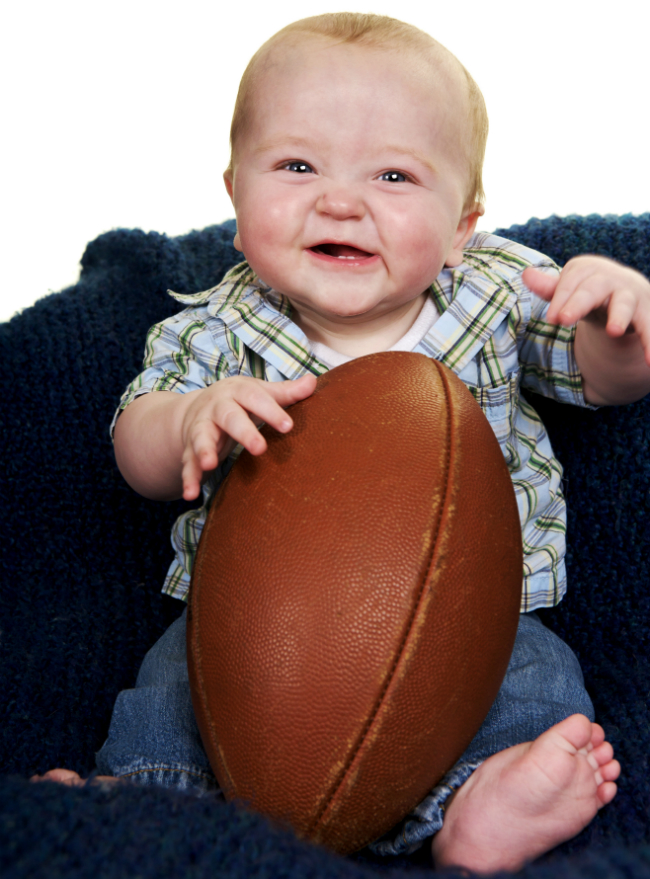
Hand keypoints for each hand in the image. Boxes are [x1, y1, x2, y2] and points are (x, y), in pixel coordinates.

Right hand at [180, 373, 316, 500]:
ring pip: (201, 438)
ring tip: (209, 465)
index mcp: (237, 391)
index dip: (271, 410)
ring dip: (204, 451)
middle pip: (229, 417)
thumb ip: (285, 392)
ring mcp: (201, 427)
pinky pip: (188, 463)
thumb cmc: (239, 400)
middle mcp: (216, 407)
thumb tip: (313, 381)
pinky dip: (189, 478)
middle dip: (242, 431)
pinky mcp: (190, 448)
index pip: (255, 398)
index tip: (288, 426)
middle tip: (259, 448)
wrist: (197, 407)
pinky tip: (191, 494)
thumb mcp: (259, 392)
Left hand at [523, 256, 649, 366]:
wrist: (626, 292)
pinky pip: (649, 329)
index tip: (552, 318)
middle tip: (563, 319)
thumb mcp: (569, 292)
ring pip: (625, 304)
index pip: (571, 281)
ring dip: (619, 316)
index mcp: (589, 271)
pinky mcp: (648, 314)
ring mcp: (632, 296)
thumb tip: (526, 274)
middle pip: (593, 288)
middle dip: (579, 302)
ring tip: (613, 331)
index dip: (560, 298)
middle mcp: (612, 279)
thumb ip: (550, 288)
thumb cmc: (589, 293)